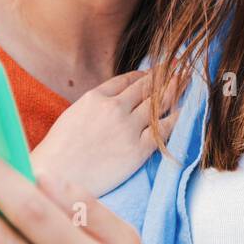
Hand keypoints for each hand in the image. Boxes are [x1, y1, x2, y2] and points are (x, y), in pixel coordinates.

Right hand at [32, 69, 181, 196]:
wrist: (56, 176)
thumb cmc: (59, 150)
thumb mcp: (73, 114)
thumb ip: (96, 104)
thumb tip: (114, 99)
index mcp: (96, 97)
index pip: (128, 79)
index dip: (147, 74)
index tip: (158, 70)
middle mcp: (114, 108)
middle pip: (147, 87)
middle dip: (166, 75)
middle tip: (182, 67)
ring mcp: (128, 128)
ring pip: (158, 103)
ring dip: (175, 89)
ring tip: (187, 80)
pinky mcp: (138, 149)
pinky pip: (163, 129)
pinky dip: (176, 117)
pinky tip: (185, 110)